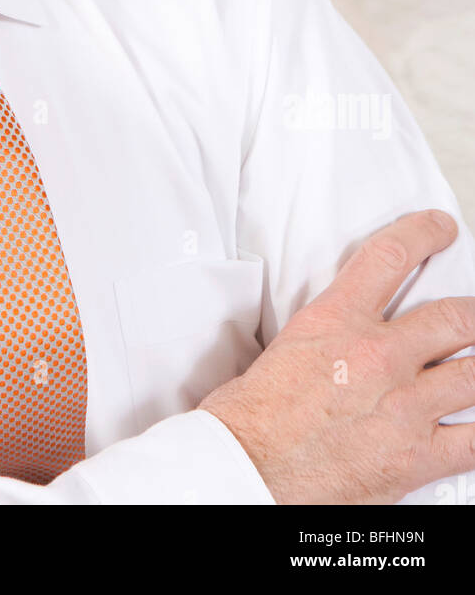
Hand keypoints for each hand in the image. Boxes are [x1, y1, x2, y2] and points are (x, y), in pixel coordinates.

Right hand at [198, 210, 474, 504]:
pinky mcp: (414, 457)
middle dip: (474, 313)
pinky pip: (473, 442)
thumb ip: (322, 339)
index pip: (390, 257)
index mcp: (335, 321)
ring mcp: (403, 406)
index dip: (424, 234)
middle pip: (453, 316)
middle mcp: (376, 356)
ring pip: (474, 374)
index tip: (439, 229)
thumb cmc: (250, 419)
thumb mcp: (281, 349)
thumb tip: (332, 344)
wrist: (245, 469)